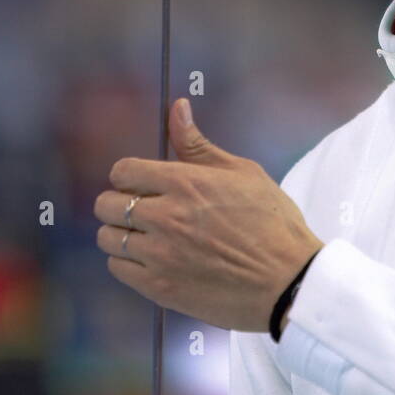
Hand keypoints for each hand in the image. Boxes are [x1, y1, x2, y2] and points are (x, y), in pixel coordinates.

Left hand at [94, 97, 324, 331]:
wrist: (288, 281)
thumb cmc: (273, 223)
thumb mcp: (243, 173)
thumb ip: (199, 145)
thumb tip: (177, 107)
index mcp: (185, 183)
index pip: (123, 171)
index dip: (129, 175)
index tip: (143, 183)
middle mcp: (165, 216)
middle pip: (106, 204)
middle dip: (119, 202)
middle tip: (142, 210)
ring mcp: (160, 255)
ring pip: (107, 238)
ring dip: (121, 233)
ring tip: (145, 236)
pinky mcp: (159, 288)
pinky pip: (118, 268)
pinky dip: (127, 261)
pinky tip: (150, 259)